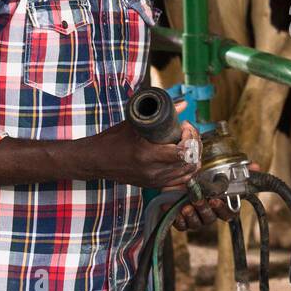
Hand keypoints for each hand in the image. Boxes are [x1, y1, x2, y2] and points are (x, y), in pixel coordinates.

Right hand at [76, 101, 201, 188]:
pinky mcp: (154, 186)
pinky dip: (187, 168)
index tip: (184, 126)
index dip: (189, 137)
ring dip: (193, 155)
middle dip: (194, 144)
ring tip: (188, 142)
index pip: (182, 151)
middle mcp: (153, 171)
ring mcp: (154, 181)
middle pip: (189, 161)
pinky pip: (181, 180)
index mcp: (147, 155)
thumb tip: (183, 104)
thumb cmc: (112, 140)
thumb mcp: (135, 124)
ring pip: (188, 172)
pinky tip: (185, 156)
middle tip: (188, 132)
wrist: (96, 161)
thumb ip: (161, 115)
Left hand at [170, 162, 261, 231]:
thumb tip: (256, 166)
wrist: (176, 176)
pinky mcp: (182, 221)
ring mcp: (197, 218)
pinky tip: (174, 209)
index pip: (230, 212)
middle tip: (198, 199)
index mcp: (221, 202)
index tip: (215, 200)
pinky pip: (183, 226)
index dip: (224, 208)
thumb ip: (236, 169)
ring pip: (198, 223)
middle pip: (212, 218)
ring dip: (193, 215)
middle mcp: (211, 212)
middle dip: (206, 209)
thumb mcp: (215, 167)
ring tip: (186, 206)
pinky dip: (179, 219)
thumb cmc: (199, 174)